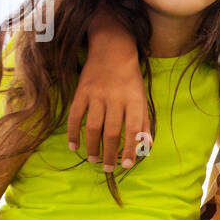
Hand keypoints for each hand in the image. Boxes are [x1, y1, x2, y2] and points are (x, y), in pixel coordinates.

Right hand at [67, 34, 149, 171]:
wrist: (112, 50)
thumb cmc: (130, 80)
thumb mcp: (142, 99)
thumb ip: (145, 124)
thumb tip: (146, 148)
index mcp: (134, 101)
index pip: (134, 130)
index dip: (130, 149)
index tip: (126, 165)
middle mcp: (116, 99)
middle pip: (112, 132)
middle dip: (110, 154)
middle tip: (108, 168)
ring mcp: (97, 95)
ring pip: (93, 126)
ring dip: (92, 146)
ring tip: (92, 159)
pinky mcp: (81, 92)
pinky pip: (75, 116)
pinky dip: (72, 132)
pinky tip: (73, 146)